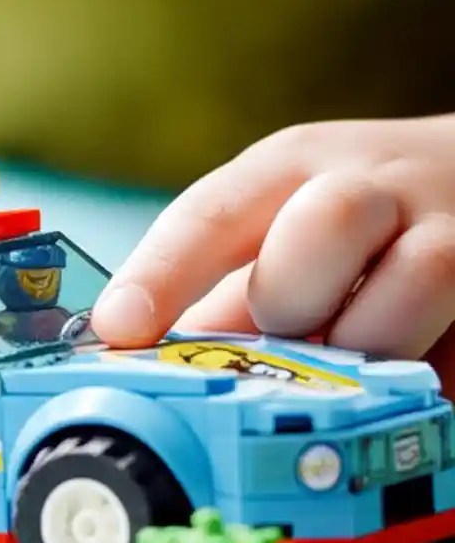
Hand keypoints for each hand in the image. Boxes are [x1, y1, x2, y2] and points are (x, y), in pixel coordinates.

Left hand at [94, 115, 454, 392]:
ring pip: (423, 275)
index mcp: (292, 169)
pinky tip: (422, 368)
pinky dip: (440, 368)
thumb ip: (223, 305)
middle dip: (294, 297)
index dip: (161, 273)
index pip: (213, 211)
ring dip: (375, 339)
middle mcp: (375, 182)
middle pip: (326, 222)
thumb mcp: (279, 235)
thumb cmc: (354, 224)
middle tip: (288, 336)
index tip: (119, 328)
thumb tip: (145, 373)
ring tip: (357, 366)